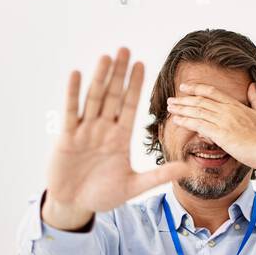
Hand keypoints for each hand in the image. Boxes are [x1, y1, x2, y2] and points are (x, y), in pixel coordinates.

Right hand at [43, 47, 188, 230]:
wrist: (75, 205)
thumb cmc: (103, 195)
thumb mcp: (133, 186)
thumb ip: (159, 175)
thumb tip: (188, 169)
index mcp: (119, 138)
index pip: (130, 106)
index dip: (135, 86)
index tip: (142, 64)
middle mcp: (103, 129)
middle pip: (113, 96)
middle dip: (120, 74)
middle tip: (125, 49)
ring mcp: (85, 131)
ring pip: (94, 99)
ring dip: (100, 78)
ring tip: (107, 57)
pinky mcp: (67, 137)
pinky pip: (71, 111)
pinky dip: (73, 93)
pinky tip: (77, 74)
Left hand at [166, 82, 255, 174]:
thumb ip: (255, 99)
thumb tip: (252, 86)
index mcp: (237, 105)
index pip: (212, 92)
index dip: (197, 88)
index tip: (184, 87)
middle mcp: (228, 110)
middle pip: (201, 101)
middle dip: (184, 100)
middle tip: (170, 100)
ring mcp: (224, 121)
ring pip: (198, 112)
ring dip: (181, 109)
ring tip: (169, 108)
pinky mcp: (222, 134)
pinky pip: (199, 125)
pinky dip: (186, 122)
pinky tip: (176, 121)